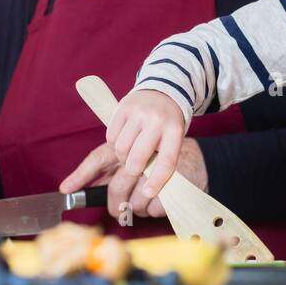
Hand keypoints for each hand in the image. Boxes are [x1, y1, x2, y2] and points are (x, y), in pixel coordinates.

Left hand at [60, 138, 207, 222]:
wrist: (194, 158)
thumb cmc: (156, 161)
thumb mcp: (132, 158)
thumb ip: (110, 171)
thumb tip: (85, 188)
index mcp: (125, 143)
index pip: (98, 159)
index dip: (80, 175)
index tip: (66, 189)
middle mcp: (139, 150)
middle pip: (117, 186)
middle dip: (115, 205)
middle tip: (117, 211)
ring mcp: (156, 164)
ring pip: (136, 199)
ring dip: (137, 208)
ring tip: (143, 202)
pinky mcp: (172, 177)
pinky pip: (154, 206)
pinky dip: (154, 210)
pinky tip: (158, 200)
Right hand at [101, 89, 187, 204]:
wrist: (162, 91)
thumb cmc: (167, 123)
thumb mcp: (173, 138)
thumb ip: (162, 158)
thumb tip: (146, 191)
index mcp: (174, 131)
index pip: (166, 162)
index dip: (157, 181)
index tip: (148, 193)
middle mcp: (157, 120)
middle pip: (138, 158)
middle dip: (133, 170)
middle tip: (134, 170)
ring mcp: (139, 113)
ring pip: (121, 149)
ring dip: (122, 157)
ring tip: (128, 153)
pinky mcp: (123, 107)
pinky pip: (111, 136)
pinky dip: (113, 143)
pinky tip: (122, 139)